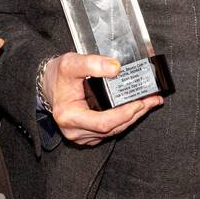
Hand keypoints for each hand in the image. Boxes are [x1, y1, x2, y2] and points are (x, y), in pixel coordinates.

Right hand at [42, 52, 162, 145]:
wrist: (47, 85)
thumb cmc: (58, 75)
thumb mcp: (71, 62)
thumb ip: (92, 63)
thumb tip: (116, 68)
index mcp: (69, 116)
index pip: (104, 122)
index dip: (125, 113)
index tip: (140, 102)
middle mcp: (74, 131)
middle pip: (112, 128)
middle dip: (135, 114)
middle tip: (152, 100)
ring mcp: (81, 136)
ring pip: (113, 131)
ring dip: (133, 117)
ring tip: (149, 102)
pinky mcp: (87, 135)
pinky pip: (109, 131)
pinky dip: (124, 119)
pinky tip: (136, 109)